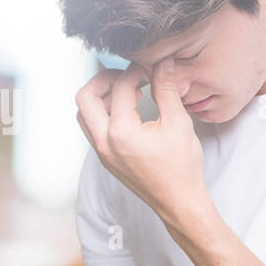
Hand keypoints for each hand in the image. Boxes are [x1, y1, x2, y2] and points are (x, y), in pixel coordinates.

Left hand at [75, 58, 206, 217]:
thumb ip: (166, 89)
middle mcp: (104, 142)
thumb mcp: (178, 122)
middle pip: (85, 97)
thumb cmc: (181, 167)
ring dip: (101, 97)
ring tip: (128, 93)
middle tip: (126, 76)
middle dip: (104, 80)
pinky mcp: (105, 158)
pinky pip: (92, 128)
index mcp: (121, 132)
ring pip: (84, 114)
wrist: (178, 202)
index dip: (134, 71)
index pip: (120, 88)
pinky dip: (103, 113)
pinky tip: (128, 111)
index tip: (147, 67)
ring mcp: (101, 152)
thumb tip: (162, 63)